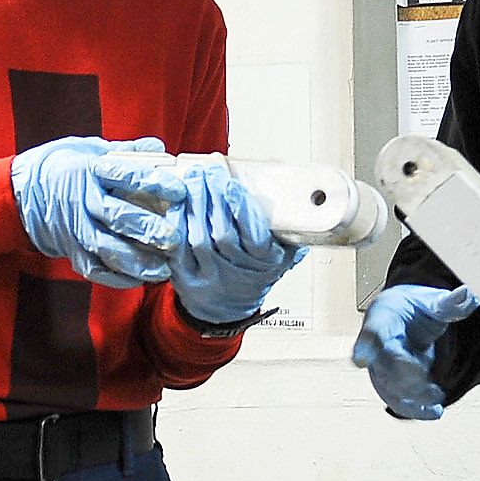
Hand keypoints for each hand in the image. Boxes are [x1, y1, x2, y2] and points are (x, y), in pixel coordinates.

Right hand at [12, 135, 182, 287]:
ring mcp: (75, 229)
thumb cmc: (63, 167)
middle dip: (147, 229)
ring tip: (163, 269)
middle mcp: (82, 201)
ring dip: (136, 261)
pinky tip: (140, 280)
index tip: (180, 191)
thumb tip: (159, 148)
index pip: (126, 175)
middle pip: (117, 216)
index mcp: (90, 170)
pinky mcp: (71, 250)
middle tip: (174, 239)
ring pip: (107, 248)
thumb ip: (126, 151)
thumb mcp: (89, 149)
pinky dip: (117, 278)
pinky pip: (95, 269)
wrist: (21, 193)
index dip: (154, 183)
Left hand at [169, 164, 301, 325]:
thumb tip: (302, 198)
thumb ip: (289, 230)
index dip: (243, 211)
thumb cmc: (253, 274)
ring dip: (195, 204)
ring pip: (198, 239)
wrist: (227, 307)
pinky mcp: (185, 277)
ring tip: (196, 179)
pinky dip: (177, 222)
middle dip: (214, 199)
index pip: (255, 238)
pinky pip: (178, 248)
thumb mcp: (282, 255)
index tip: (233, 187)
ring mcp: (209, 276)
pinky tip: (179, 202)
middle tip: (210, 173)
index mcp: (265, 265)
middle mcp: (236, 273)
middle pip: (223, 235)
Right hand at [351, 284, 479, 419]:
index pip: (371, 332)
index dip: (366, 345)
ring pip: (388, 387)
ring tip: (436, 399)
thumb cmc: (414, 308)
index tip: (362, 358)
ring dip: (412, 396)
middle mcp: (376, 345)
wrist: (406, 317)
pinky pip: (397, 400)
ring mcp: (381, 366)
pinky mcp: (390, 383)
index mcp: (383, 318)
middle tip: (427, 383)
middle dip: (404, 377)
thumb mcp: (433, 301)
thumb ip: (450, 303)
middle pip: (383, 365)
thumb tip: (467, 295)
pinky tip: (434, 412)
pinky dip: (415, 409)